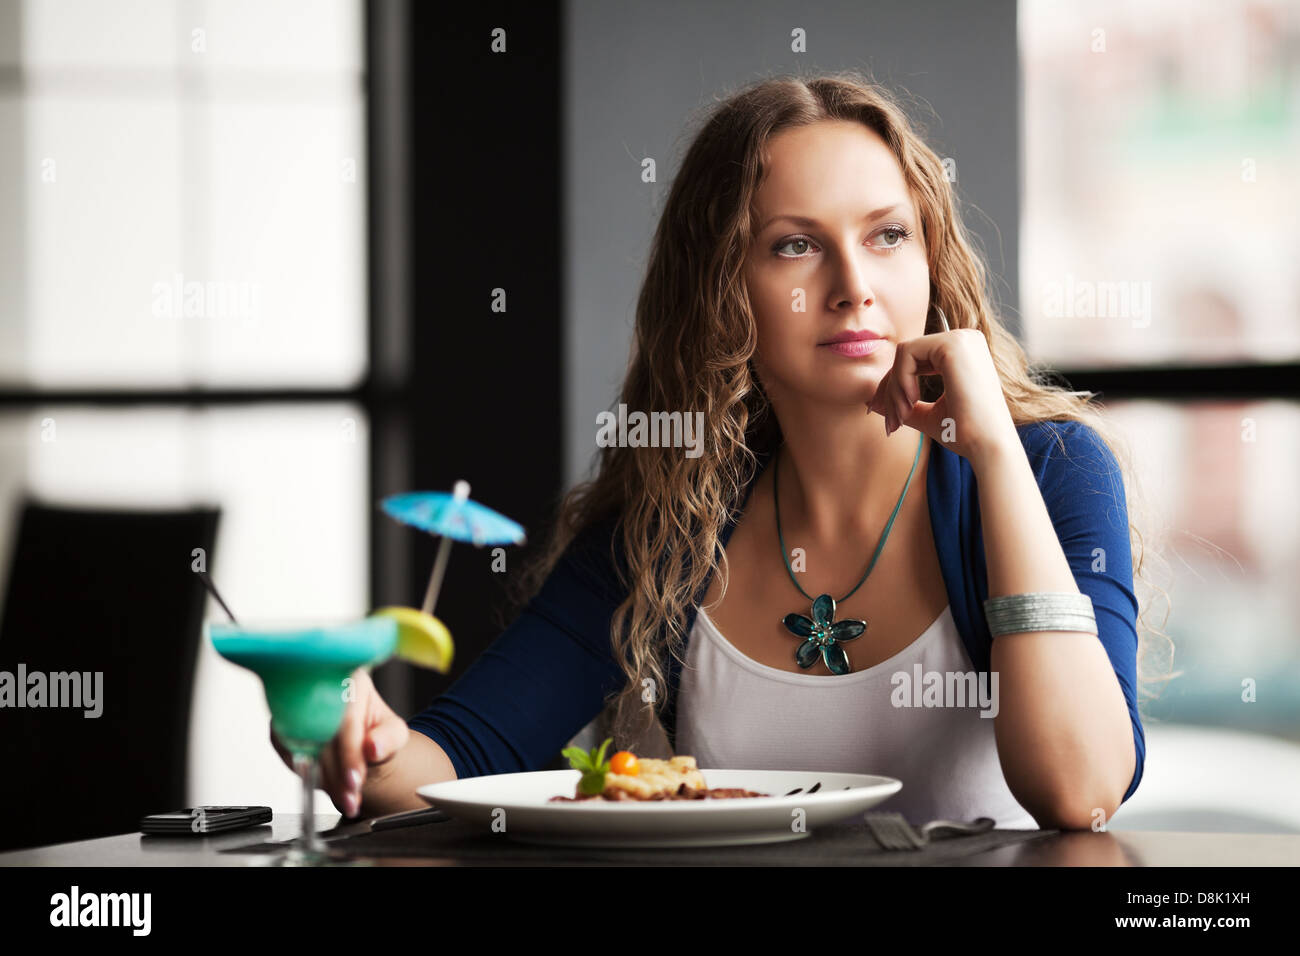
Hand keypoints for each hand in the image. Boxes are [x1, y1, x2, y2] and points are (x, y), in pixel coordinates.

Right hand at [269, 667, 409, 818]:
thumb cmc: (376, 730)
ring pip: (304, 748)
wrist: (358, 739)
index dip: (349, 754)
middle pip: (323, 736)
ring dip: (323, 780)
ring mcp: (295, 705)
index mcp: (351, 679)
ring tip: (344, 798)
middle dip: (337, 775)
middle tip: (351, 798)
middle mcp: (319, 687)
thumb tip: (373, 748)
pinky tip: (328, 786)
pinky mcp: (281, 725)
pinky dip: (308, 775)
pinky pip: (289, 753)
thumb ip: (390, 738)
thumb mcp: (394, 733)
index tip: (355, 780)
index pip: (346, 719)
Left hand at [865, 327, 1018, 465]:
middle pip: (907, 353)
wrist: (988, 446)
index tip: (891, 417)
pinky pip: (907, 353)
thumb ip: (903, 405)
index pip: (915, 359)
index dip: (895, 386)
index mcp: (963, 353)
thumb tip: (872, 402)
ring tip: (902, 415)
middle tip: (892, 421)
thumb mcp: (929, 415)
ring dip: (894, 387)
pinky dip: (900, 380)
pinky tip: (911, 402)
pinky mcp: (952, 344)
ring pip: (904, 353)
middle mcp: (965, 339)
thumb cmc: (964, 433)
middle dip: (891, 389)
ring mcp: (960, 338)